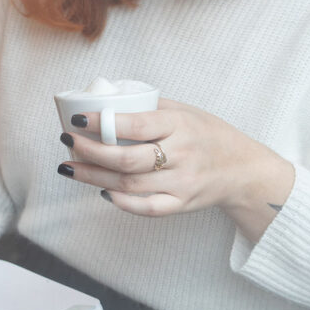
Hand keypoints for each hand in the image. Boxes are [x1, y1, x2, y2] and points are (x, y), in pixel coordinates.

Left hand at [58, 100, 294, 240]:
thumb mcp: (186, 110)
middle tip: (67, 143)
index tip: (78, 119)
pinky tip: (101, 190)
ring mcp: (182, 183)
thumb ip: (151, 106)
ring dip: (94, 177)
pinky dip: (121, 202)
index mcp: (180, 125)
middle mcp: (182, 155)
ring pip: (130, 185)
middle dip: (91, 152)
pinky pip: (146, 208)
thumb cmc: (209, 134)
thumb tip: (107, 100)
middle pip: (127, 160)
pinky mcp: (181, 204)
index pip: (137, 125)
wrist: (243, 169)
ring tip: (70, 167)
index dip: (104, 123)